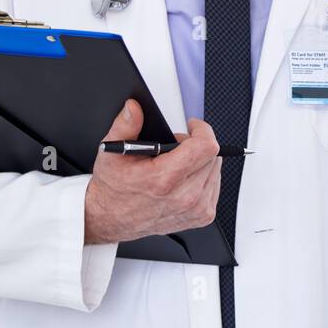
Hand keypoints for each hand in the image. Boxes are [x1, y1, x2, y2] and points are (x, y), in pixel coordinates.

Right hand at [83, 99, 222, 244]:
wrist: (112, 219)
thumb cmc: (114, 189)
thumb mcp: (112, 153)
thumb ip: (125, 126)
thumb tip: (134, 108)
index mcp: (164, 180)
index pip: (206, 147)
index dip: (202, 130)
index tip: (192, 127)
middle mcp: (184, 197)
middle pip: (212, 155)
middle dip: (196, 144)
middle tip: (176, 147)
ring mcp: (196, 209)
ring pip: (215, 169)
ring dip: (201, 161)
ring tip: (177, 164)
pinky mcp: (202, 216)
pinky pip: (215, 185)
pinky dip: (204, 177)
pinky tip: (184, 178)